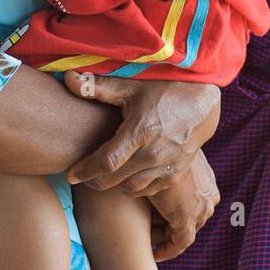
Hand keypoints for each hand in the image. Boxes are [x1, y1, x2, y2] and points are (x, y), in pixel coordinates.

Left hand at [61, 71, 220, 194]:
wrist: (202, 101)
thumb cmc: (165, 89)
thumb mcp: (132, 86)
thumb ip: (99, 87)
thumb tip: (67, 79)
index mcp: (140, 131)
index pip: (106, 161)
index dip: (85, 170)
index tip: (70, 174)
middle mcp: (154, 154)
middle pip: (114, 180)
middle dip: (94, 181)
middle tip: (82, 176)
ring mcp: (167, 166)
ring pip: (131, 188)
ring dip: (114, 184)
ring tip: (104, 175)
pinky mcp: (176, 174)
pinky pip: (149, 190)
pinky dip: (134, 186)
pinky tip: (127, 176)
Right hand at [150, 152, 219, 260]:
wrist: (149, 148)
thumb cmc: (152, 149)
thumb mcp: (160, 159)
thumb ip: (162, 170)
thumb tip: (150, 176)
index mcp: (206, 180)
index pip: (191, 203)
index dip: (174, 212)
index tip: (158, 218)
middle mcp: (208, 195)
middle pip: (188, 218)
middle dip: (169, 226)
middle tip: (148, 231)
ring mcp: (200, 208)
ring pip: (183, 230)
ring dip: (165, 237)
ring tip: (146, 240)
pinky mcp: (186, 217)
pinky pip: (180, 242)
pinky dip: (168, 249)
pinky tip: (154, 252)